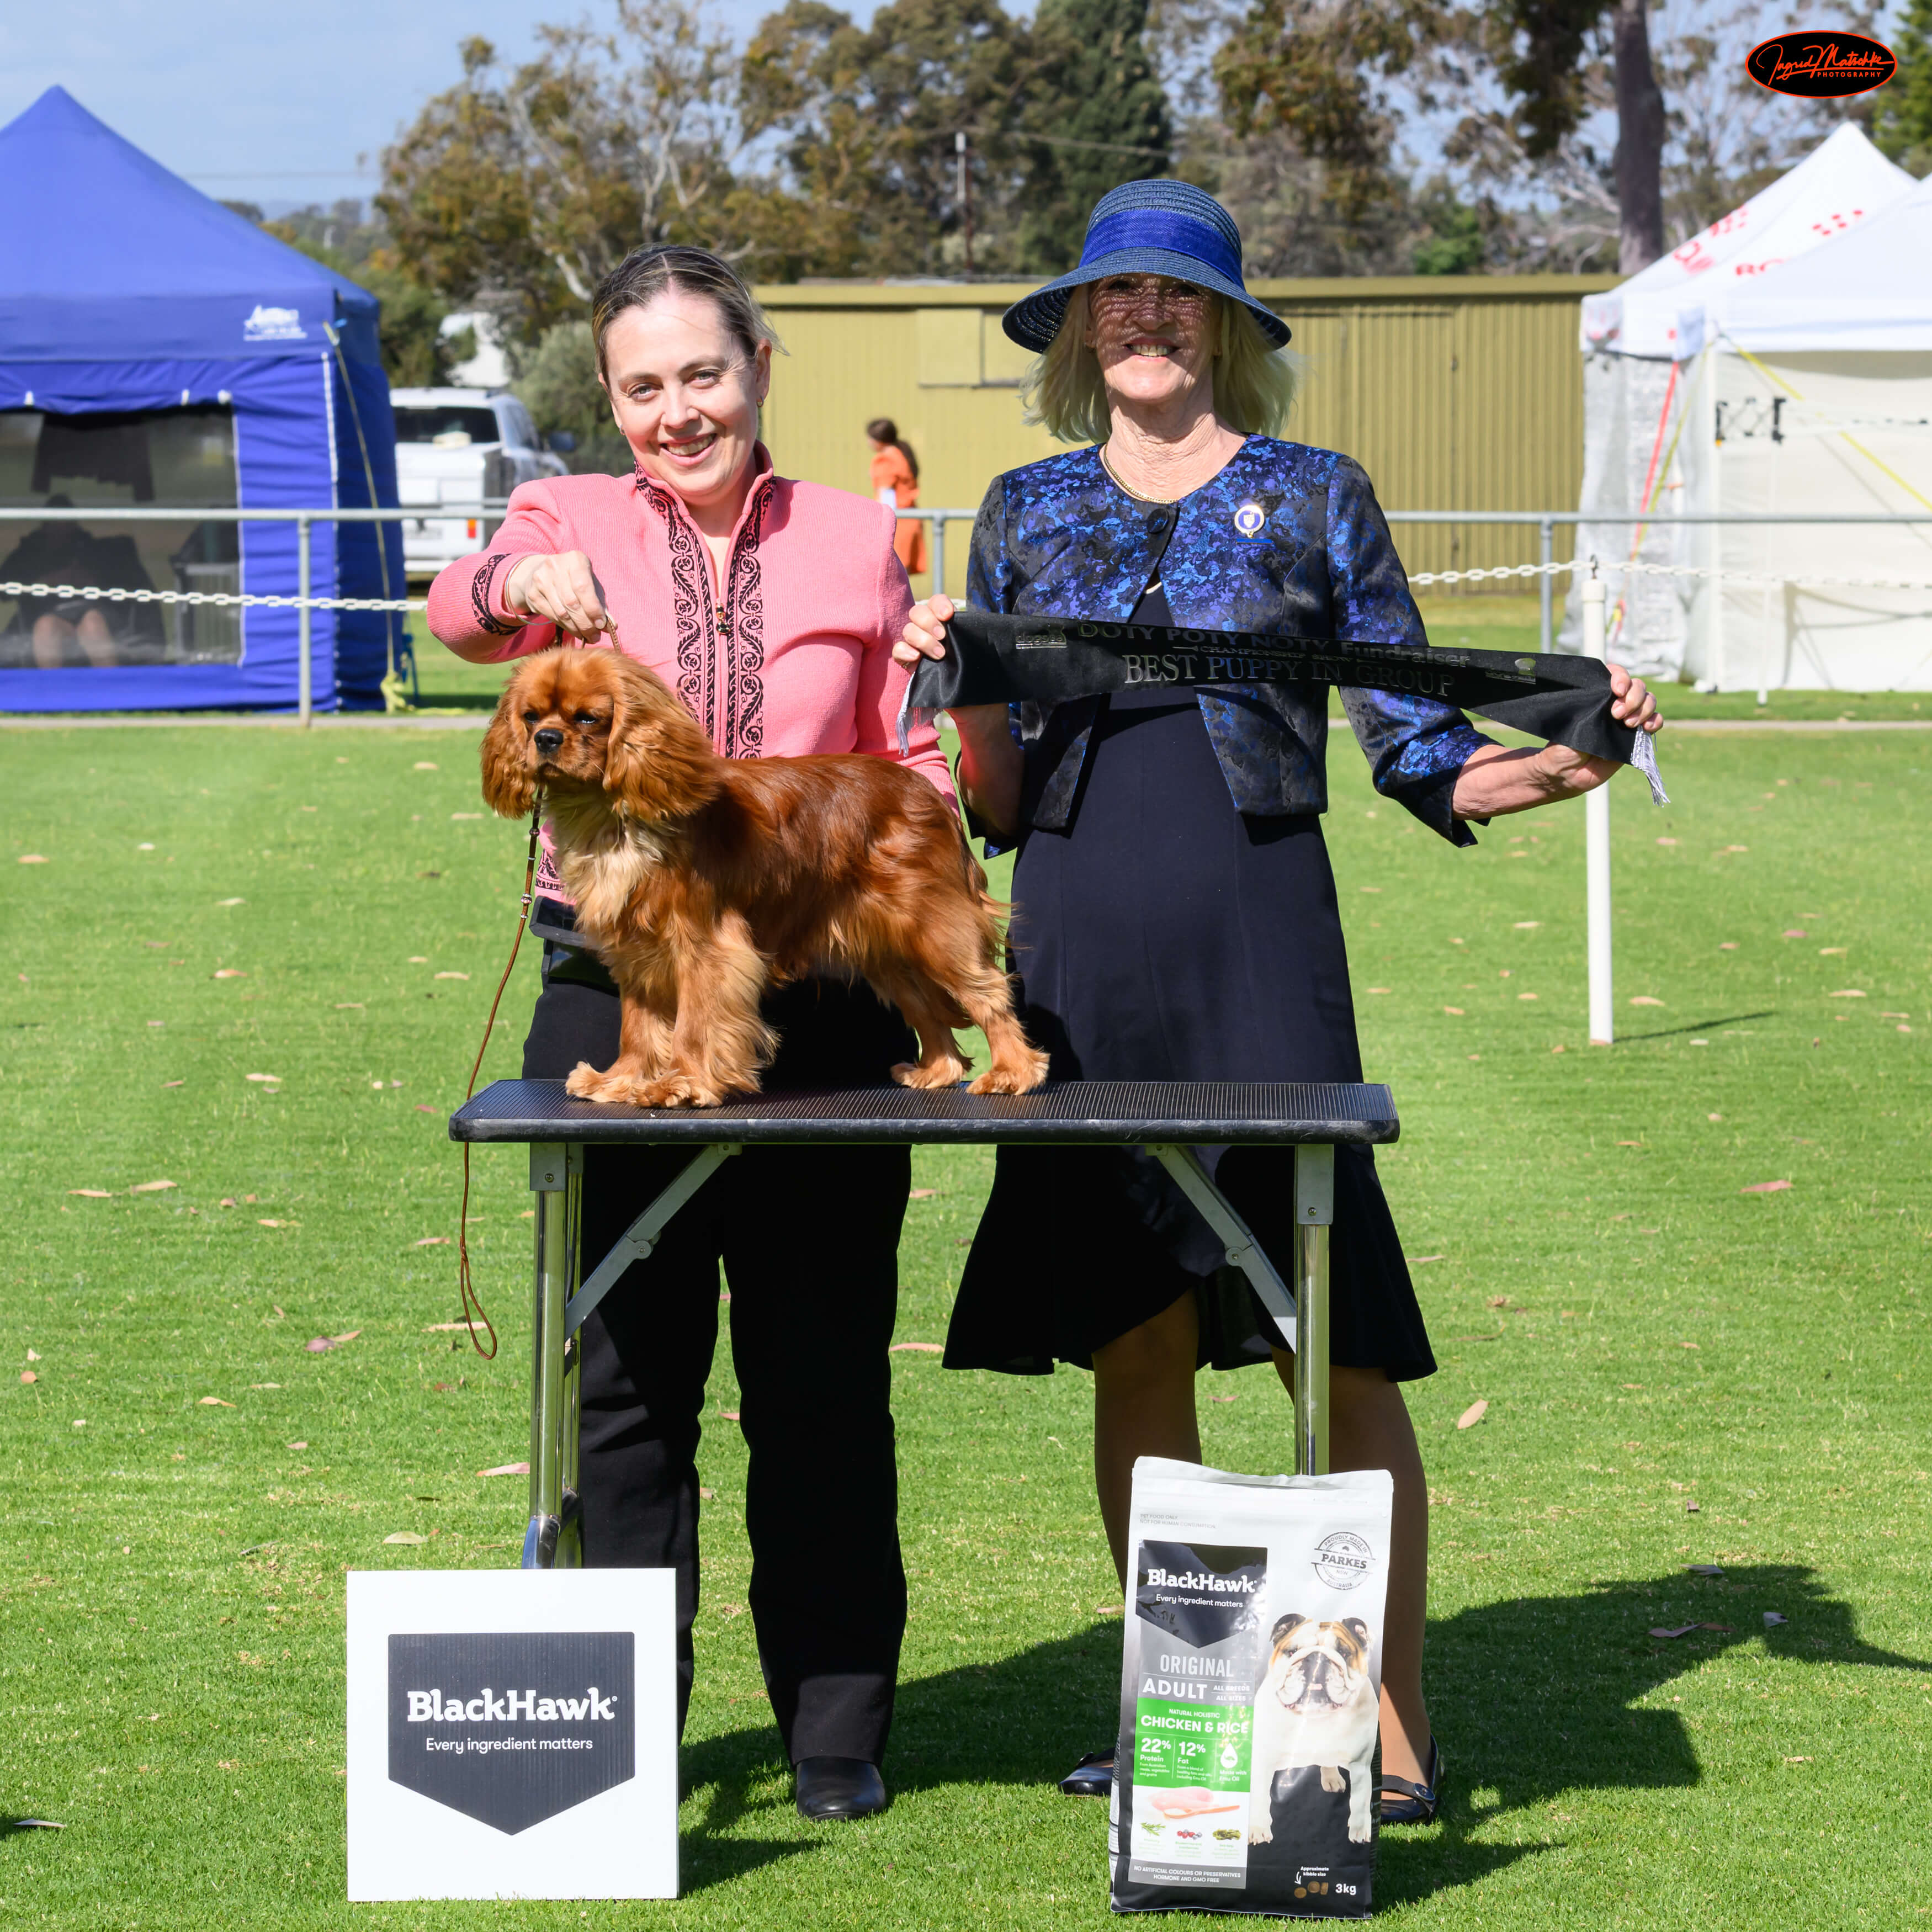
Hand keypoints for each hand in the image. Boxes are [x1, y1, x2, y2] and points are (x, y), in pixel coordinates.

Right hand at [503, 552, 617, 643]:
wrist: (542, 572)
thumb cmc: (574, 579)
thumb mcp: (591, 584)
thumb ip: (601, 603)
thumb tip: (612, 626)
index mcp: (575, 559)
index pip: (583, 587)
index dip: (593, 609)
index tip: (601, 625)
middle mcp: (555, 566)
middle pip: (572, 603)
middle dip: (586, 623)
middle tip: (595, 636)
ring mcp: (541, 580)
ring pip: (562, 613)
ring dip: (577, 628)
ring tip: (588, 636)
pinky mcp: (533, 594)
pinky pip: (552, 616)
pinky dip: (566, 627)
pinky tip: (575, 631)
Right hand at [893, 595, 1008, 745]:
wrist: (977, 709)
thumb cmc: (981, 678)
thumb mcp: (982, 654)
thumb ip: (972, 637)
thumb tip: (974, 625)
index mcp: (948, 624)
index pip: (936, 603)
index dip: (939, 604)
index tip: (949, 615)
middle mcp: (930, 632)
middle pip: (917, 612)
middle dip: (929, 621)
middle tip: (943, 637)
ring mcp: (919, 648)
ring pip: (908, 630)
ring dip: (922, 639)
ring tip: (939, 656)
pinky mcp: (911, 665)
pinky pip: (898, 651)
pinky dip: (904, 651)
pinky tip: (916, 658)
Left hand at [1528, 660, 1662, 796]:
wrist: (1567, 773)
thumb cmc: (1563, 746)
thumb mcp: (1572, 723)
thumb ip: (1591, 708)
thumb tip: (1611, 698)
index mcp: (1598, 695)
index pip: (1616, 674)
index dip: (1621, 677)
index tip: (1616, 690)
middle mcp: (1615, 703)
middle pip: (1638, 686)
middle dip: (1633, 697)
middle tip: (1616, 714)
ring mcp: (1628, 718)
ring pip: (1649, 701)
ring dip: (1644, 708)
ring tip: (1628, 724)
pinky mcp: (1636, 736)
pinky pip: (1656, 721)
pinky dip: (1656, 721)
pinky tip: (1647, 728)